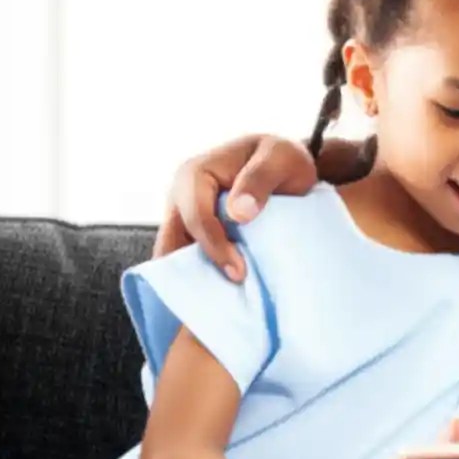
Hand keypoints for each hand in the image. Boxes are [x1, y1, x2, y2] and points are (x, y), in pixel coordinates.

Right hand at [155, 134, 318, 281]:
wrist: (284, 163)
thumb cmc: (282, 158)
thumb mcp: (280, 158)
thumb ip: (260, 179)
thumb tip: (238, 213)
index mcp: (195, 174)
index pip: (196, 217)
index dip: (214, 246)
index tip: (238, 272)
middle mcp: (181, 196)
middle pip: (174, 241)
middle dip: (196, 270)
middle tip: (228, 295)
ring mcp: (184, 216)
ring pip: (176, 254)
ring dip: (196, 278)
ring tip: (223, 301)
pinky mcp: (195, 234)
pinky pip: (189, 258)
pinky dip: (203, 276)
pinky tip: (223, 295)